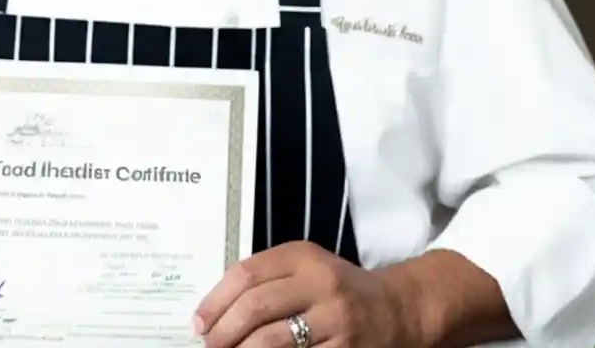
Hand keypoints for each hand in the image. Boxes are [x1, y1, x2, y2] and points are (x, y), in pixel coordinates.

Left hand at [193, 241, 420, 347]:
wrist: (397, 308)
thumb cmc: (338, 288)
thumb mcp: (305, 268)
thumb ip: (266, 279)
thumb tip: (215, 312)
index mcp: (303, 256)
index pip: (246, 274)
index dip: (215, 301)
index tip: (198, 323)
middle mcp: (320, 283)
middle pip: (256, 306)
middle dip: (223, 331)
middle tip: (208, 345)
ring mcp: (335, 319)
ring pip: (272, 339)